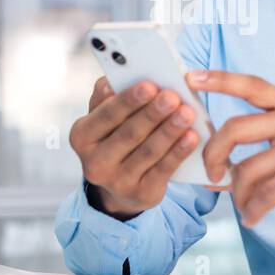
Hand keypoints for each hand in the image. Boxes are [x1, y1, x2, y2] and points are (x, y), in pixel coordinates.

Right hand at [69, 77, 198, 217]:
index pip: (105, 115)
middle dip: (152, 114)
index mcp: (82, 136)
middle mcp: (94, 162)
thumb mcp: (105, 117)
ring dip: (170, 131)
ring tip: (187, 113)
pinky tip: (192, 137)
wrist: (121, 182)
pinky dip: (178, 152)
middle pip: (128, 134)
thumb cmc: (116, 136)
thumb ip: (108, 96)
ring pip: (148, 152)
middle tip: (173, 96)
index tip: (149, 85)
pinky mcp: (141, 194)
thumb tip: (112, 80)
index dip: (128, 100)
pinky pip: (163, 170)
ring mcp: (117, 181)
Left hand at [187, 70, 274, 237]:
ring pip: (248, 169)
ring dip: (239, 194)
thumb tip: (212, 173)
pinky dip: (253, 210)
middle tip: (212, 175)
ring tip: (245, 206)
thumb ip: (258, 150)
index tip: (192, 77)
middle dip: (213, 154)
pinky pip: (266, 194)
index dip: (221, 80)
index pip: (252, 85)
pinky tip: (253, 217)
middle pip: (235, 128)